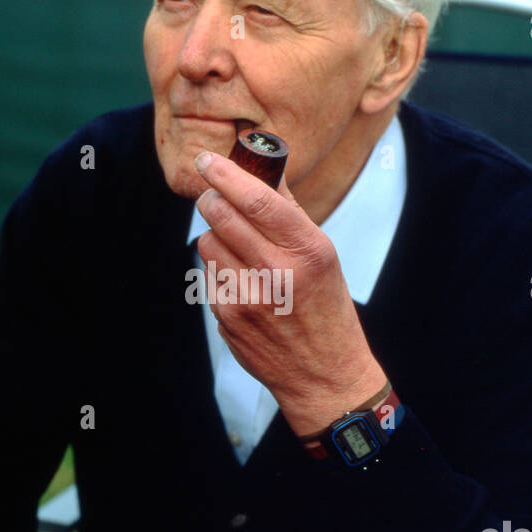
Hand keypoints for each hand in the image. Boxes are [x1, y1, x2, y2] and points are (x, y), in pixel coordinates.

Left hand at [193, 149, 386, 435]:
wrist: (323, 372)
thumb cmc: (325, 306)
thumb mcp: (322, 254)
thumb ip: (289, 210)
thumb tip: (265, 164)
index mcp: (308, 250)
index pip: (257, 200)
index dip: (225, 173)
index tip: (207, 159)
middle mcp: (278, 272)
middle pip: (221, 215)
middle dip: (213, 199)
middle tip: (215, 196)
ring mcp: (249, 297)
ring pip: (207, 243)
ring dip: (216, 238)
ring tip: (239, 251)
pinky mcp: (227, 316)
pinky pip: (208, 275)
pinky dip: (219, 271)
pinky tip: (241, 284)